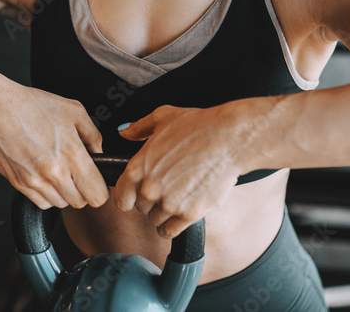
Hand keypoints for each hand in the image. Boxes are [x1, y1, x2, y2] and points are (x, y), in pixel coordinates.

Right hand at [0, 81, 109, 209]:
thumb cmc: (32, 105)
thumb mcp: (74, 111)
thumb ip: (93, 135)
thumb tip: (99, 153)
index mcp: (72, 154)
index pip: (97, 194)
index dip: (100, 189)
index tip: (97, 181)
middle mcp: (54, 173)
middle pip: (80, 203)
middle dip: (83, 190)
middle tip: (77, 173)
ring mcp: (35, 181)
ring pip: (61, 204)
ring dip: (64, 192)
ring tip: (58, 170)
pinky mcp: (19, 184)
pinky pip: (41, 202)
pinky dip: (47, 194)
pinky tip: (44, 175)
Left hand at [113, 104, 251, 239]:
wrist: (228, 139)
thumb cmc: (198, 126)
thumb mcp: (163, 117)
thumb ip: (139, 127)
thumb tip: (125, 133)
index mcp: (138, 167)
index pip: (121, 198)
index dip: (128, 197)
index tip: (135, 197)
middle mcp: (150, 188)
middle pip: (141, 209)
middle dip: (152, 201)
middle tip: (168, 188)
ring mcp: (169, 203)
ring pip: (156, 221)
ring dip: (165, 213)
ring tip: (179, 196)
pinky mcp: (188, 214)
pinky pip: (170, 231)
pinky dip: (174, 226)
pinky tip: (181, 213)